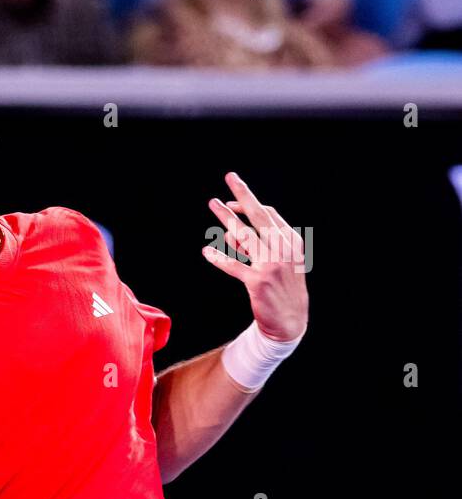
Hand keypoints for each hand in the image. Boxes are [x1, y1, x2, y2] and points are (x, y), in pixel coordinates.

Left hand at [203, 171, 309, 341]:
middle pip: (259, 215)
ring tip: (212, 204)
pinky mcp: (257, 281)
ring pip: (244, 236)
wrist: (290, 321)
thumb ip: (257, 245)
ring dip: (226, 219)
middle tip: (230, 176)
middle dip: (244, 194)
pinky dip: (219, 259)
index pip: (268, 214)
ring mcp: (271, 265)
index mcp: (291, 241)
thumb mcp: (279, 261)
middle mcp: (283, 249)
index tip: (231, 202)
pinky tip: (207, 253)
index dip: (248, 205)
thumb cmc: (282, 287)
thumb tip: (230, 233)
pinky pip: (234, 266)